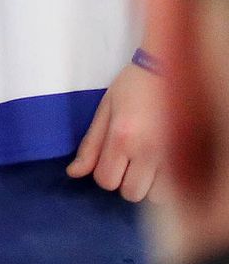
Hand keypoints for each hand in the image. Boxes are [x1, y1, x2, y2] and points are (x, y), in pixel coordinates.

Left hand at [67, 62, 164, 201]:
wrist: (171, 68)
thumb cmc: (134, 85)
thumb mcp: (105, 109)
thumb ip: (90, 144)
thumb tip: (74, 173)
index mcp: (123, 137)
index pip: (106, 180)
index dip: (105, 173)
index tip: (112, 159)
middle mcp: (148, 150)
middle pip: (131, 193)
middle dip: (126, 181)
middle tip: (131, 162)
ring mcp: (173, 154)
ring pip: (157, 195)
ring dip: (150, 184)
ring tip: (149, 163)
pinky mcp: (190, 154)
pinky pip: (177, 187)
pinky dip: (168, 182)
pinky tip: (164, 165)